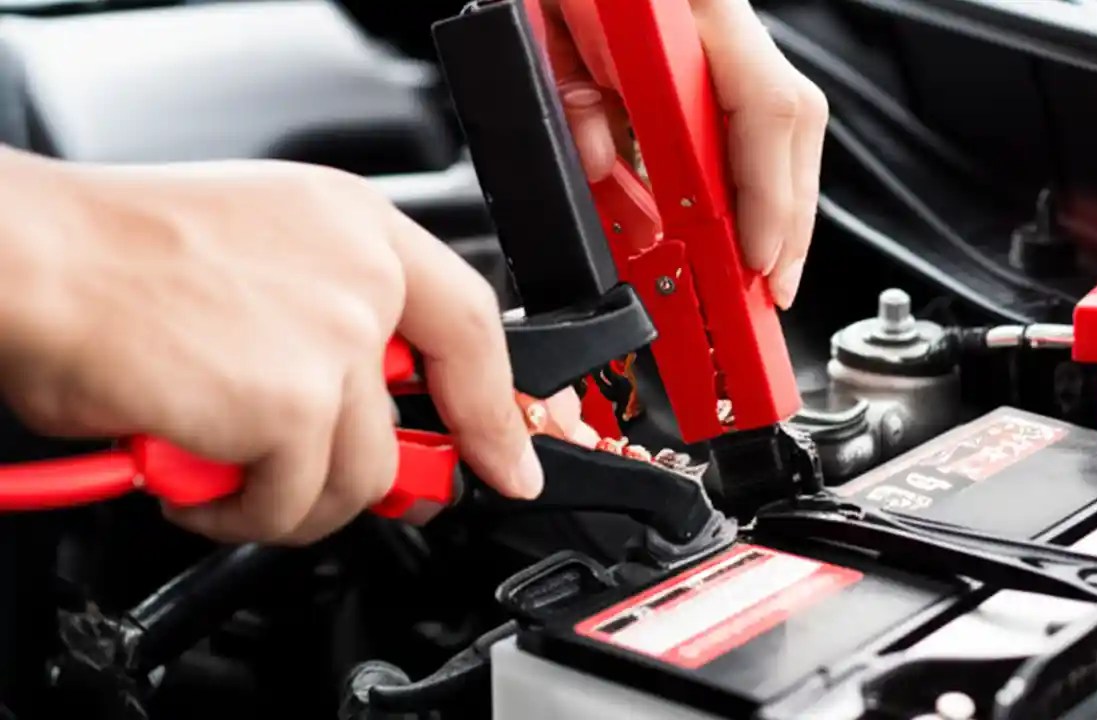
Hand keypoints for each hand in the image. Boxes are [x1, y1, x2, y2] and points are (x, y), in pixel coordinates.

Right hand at [0, 149, 541, 544]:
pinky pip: (292, 501)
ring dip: (289, 499)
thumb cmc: (110, 253)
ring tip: (220, 477)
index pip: (471, 323)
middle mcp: (361, 277)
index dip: (495, 405)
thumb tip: (354, 401)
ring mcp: (335, 340)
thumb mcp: (258, 255)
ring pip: (358, 477)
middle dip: (388, 479)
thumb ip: (326, 319)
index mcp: (355, 226)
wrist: (31, 258)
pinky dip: (238, 511)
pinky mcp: (293, 405)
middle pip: (419, 418)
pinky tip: (190, 479)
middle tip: (344, 496)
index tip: (510, 456)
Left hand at [540, 0, 828, 308]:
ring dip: (776, 206)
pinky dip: (748, 177)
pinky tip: (738, 218)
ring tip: (762, 270)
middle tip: (773, 288)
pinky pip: (748, 119)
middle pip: (791, 124)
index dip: (768, 195)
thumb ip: (570, 94)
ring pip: (782, 127)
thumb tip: (596, 165)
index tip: (756, 258)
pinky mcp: (713, 46)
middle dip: (787, 219)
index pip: (763, 109)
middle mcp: (722, 14)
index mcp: (691, 7)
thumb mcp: (541, 20)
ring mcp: (725, 28)